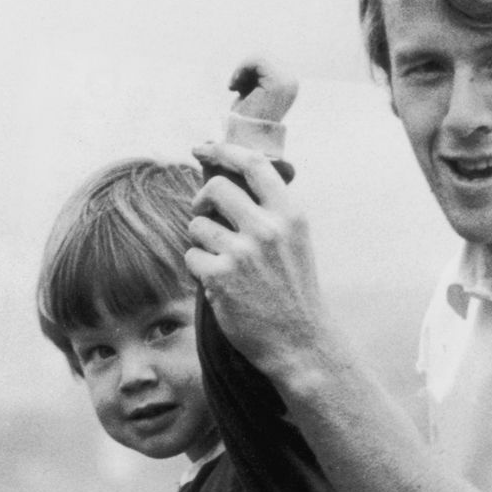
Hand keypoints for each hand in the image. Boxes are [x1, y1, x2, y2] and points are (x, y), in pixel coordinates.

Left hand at [184, 142, 329, 385]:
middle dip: (202, 200)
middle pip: (216, 188)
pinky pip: (191, 257)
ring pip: (197, 225)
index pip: (254, 164)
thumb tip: (228, 179)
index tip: (203, 148)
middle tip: (204, 216)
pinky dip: (198, 270)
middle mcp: (268, 228)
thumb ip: (269, 211)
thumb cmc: (294, 294)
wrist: (300, 343)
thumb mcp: (294, 242)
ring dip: (201, 242)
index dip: (223, 150)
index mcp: (290, 214)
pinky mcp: (220, 277)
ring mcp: (243, 252)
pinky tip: (219, 286)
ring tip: (221, 264)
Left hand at [228, 55, 297, 122]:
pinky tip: (234, 86)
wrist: (244, 137)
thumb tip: (255, 57)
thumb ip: (258, 73)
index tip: (238, 87)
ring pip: (260, 57)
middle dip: (246, 70)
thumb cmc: (246, 118)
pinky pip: (257, 60)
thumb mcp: (253, 89)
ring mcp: (287, 81)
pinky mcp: (277, 82)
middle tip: (234, 87)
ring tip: (234, 87)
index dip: (249, 70)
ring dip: (242, 70)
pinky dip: (241, 69)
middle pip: (264, 57)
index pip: (268, 61)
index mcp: (289, 84)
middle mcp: (292, 82)